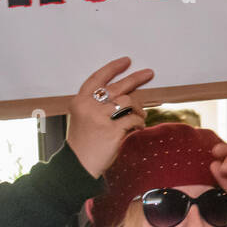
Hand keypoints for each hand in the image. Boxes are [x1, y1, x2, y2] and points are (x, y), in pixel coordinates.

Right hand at [65, 57, 152, 178]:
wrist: (78, 165)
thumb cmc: (84, 142)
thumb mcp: (84, 118)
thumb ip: (100, 105)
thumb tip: (128, 92)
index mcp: (80, 101)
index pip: (97, 78)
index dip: (113, 68)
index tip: (126, 61)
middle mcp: (88, 106)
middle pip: (117, 86)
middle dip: (136, 78)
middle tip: (149, 73)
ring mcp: (100, 118)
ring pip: (129, 101)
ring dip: (139, 108)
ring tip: (139, 116)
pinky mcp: (111, 130)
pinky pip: (134, 119)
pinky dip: (139, 122)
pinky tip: (137, 127)